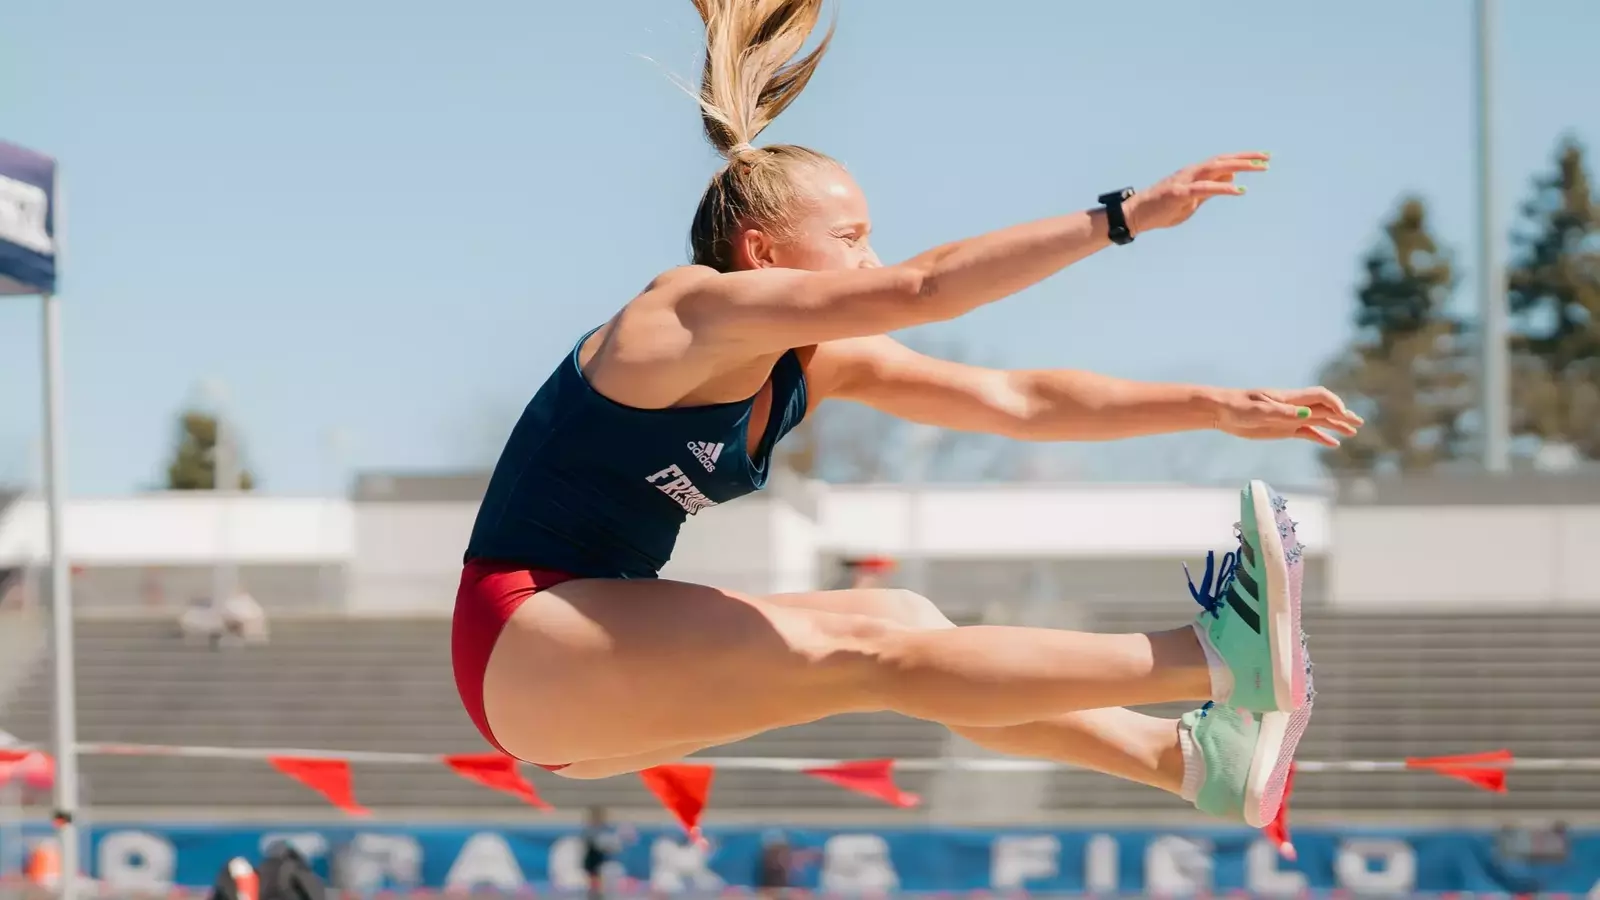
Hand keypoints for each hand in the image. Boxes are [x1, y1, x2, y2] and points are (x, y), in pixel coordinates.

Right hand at [1125, 152, 1269, 233]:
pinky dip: (1222, 187)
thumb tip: (1231, 179)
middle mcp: (1192, 172)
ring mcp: (1185, 181)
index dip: (1243, 158)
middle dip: (1246, 158)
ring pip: (1215, 168)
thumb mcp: (1193, 199)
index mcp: (1195, 173)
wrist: (1136, 215)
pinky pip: (1204, 188)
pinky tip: (1238, 190)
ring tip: (1258, 167)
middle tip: (1267, 158)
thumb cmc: (1163, 208)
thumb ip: (1211, 189)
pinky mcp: (1179, 193)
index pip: (1223, 161)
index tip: (1262, 157)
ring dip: (1238, 166)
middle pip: (1223, 160)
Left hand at [1215, 386, 1363, 446]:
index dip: (1333, 403)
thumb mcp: (1259, 411)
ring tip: (1352, 432)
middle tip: (1358, 423)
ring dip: (1335, 425)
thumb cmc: (1238, 407)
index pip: (1319, 396)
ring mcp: (1289, 418)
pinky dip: (1320, 437)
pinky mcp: (1282, 429)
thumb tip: (1308, 414)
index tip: (1342, 414)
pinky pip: (1306, 432)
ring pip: (1318, 421)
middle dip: (1342, 415)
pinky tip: (1333, 443)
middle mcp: (1293, 407)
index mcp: (1289, 398)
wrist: (1221, 411)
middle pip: (1324, 409)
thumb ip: (1283, 413)